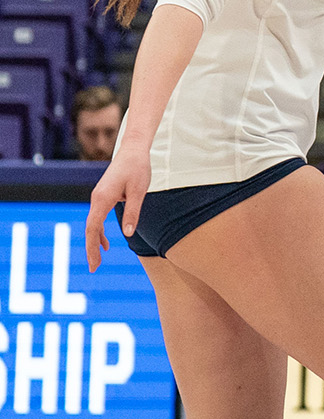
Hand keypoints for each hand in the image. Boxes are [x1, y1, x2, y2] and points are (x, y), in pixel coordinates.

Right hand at [85, 151, 150, 270]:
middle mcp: (96, 198)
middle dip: (91, 249)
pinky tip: (107, 242)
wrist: (134, 150)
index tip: (95, 264)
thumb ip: (133, 212)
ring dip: (95, 241)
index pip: (93, 228)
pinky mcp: (103, 196)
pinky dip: (99, 231)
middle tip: (94, 268)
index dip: (92, 248)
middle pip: (89, 229)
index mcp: (103, 199)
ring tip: (100, 259)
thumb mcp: (139, 191)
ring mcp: (98, 197)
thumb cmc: (138, 169)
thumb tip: (127, 234)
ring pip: (92, 224)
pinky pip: (97, 217)